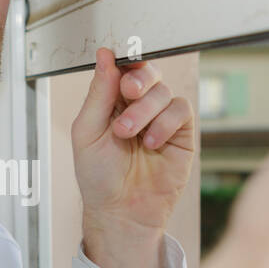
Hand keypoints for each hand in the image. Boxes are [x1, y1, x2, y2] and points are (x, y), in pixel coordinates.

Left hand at [71, 47, 195, 267]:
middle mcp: (138, 107)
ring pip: (163, 91)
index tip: (121, 66)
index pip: (123, 69)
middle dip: (139, 79)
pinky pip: (181, 111)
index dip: (125, 64)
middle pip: (148, 73)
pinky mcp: (181, 134)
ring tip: (128, 134)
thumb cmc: (99, 177)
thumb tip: (105, 56)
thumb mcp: (87, 131)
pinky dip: (165, 123)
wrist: (120, 212)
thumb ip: (99, 93)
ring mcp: (161, 119)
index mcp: (112, 102)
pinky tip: (151, 143)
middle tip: (128, 91)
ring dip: (145, 110)